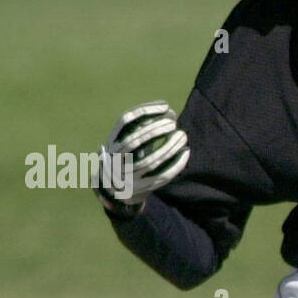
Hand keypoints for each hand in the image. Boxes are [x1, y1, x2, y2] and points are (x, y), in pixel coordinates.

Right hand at [96, 101, 189, 216]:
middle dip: (156, 129)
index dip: (145, 111)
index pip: (125, 121)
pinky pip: (161, 176)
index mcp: (111, 143)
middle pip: (136, 141)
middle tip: (173, 122)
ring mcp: (128, 176)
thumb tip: (170, 112)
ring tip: (183, 135)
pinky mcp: (141, 188)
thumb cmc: (128, 159)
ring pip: (150, 160)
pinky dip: (175, 164)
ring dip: (169, 146)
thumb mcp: (130, 141)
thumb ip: (146, 127)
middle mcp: (115, 159)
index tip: (165, 105)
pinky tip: (186, 153)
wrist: (115, 192)